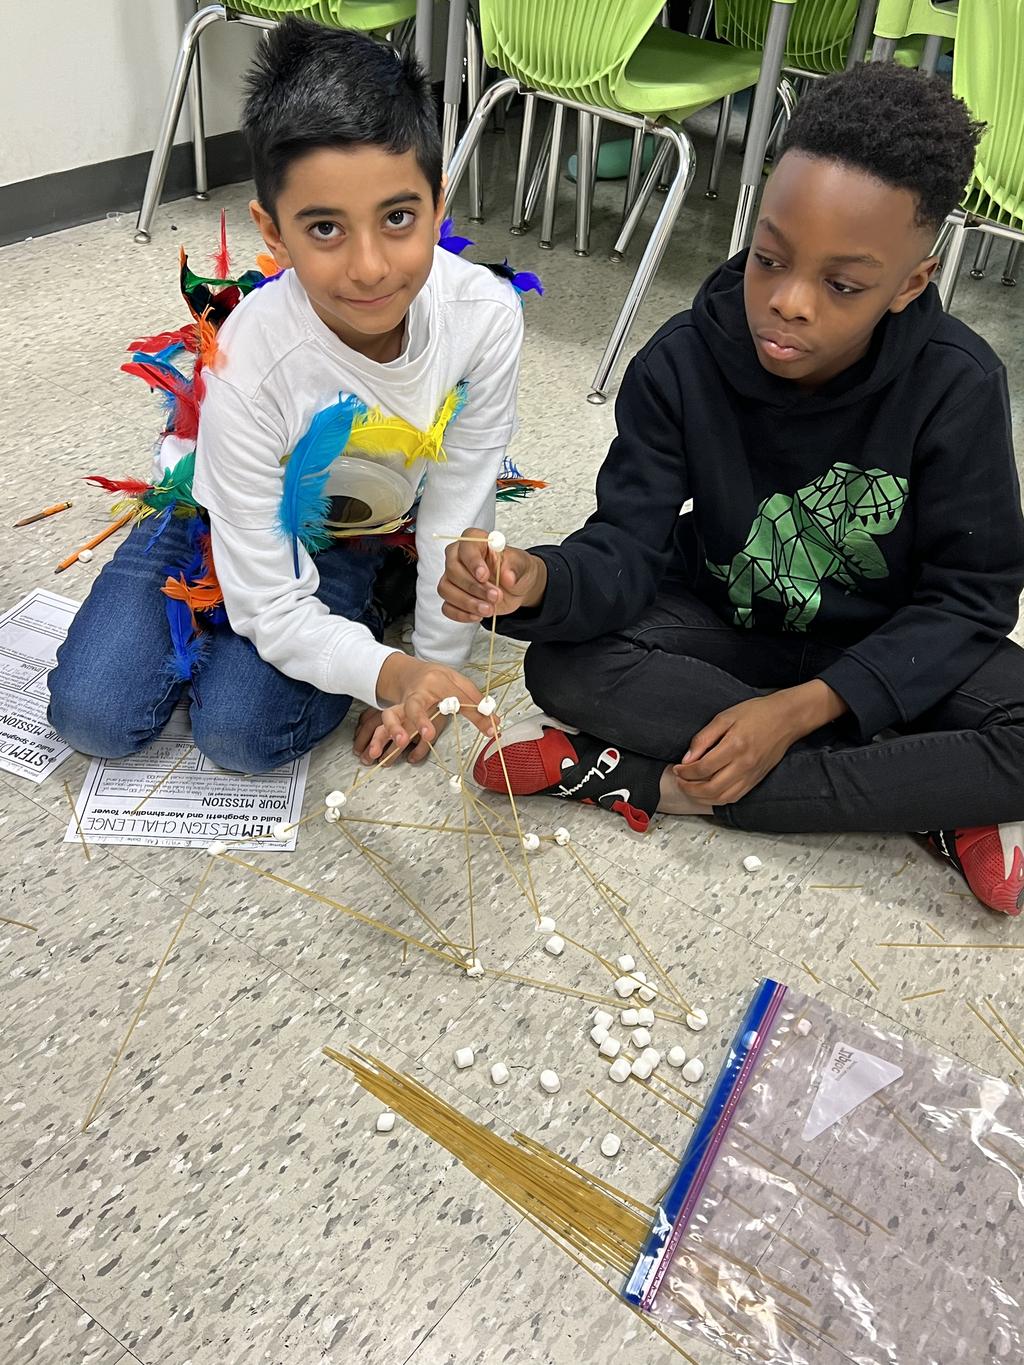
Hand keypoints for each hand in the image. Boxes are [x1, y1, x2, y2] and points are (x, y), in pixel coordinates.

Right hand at [364, 654, 494, 763]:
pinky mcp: (394, 714)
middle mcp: (418, 692)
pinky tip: (376, 753)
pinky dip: (378, 739)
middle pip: (416, 705)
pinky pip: (383, 725)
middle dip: (420, 719)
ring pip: (392, 714)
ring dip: (394, 729)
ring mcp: (403, 704)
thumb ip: (476, 703)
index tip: (490, 730)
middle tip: (428, 734)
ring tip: (399, 743)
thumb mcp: (459, 684)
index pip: (460, 698)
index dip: (477, 715)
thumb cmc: (437, 679)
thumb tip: (494, 725)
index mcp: (438, 681)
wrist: (412, 671)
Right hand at [439, 526, 546, 622]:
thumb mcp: (522, 564)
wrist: (516, 587)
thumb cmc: (514, 569)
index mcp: (475, 541)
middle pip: (453, 570)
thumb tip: (508, 575)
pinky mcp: (452, 597)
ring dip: (468, 603)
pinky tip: (478, 615)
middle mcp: (459, 557)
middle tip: (495, 596)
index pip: (465, 546)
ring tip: (489, 609)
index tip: (484, 575)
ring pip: (446, 589)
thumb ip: (515, 567)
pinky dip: (462, 614)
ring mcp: (453, 578)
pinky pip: (447, 607)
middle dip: (474, 587)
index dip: (473, 562)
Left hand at [673, 682, 846, 805]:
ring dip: (701, 797)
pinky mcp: (756, 780)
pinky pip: (734, 797)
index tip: (677, 768)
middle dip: (689, 788)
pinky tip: (707, 792)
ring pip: (722, 798)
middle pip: (710, 788)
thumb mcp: (725, 717)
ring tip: (689, 787)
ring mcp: (751, 775)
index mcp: (735, 746)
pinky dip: (717, 799)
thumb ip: (703, 738)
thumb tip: (687, 759)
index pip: (703, 768)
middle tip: (679, 780)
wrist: (786, 719)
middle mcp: (744, 765)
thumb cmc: (756, 713)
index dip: (685, 772)